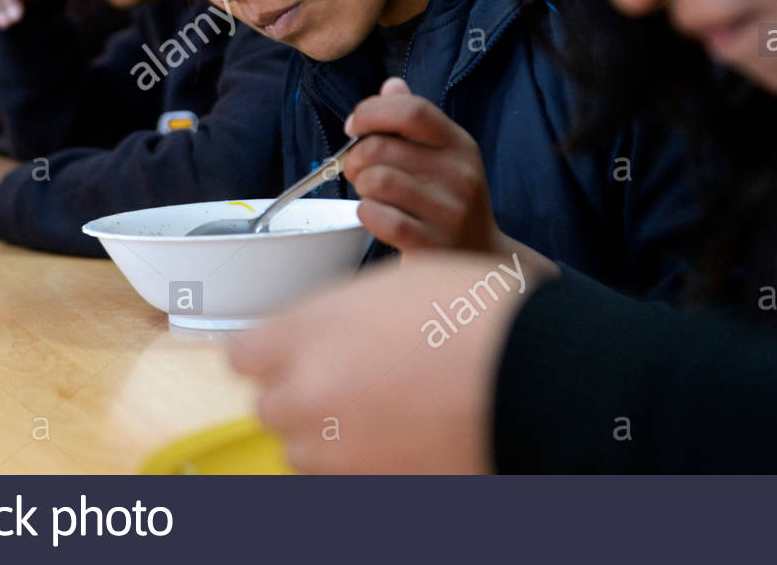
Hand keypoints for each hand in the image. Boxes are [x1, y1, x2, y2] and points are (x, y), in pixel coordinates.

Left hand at [229, 249, 555, 472]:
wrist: (534, 372)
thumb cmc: (473, 314)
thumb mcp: (391, 287)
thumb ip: (334, 316)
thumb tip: (321, 335)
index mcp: (302, 335)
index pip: (242, 355)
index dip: (272, 353)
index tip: (293, 351)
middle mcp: (305, 398)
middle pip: (270, 406)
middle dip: (301, 395)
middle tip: (353, 378)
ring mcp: (337, 454)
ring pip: (305, 452)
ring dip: (330, 435)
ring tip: (387, 410)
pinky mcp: (371, 489)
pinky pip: (347, 479)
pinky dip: (367, 463)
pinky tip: (408, 436)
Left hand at [343, 77, 508, 253]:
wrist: (478, 257)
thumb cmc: (449, 201)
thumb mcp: (443, 156)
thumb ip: (415, 122)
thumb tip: (391, 85)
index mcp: (459, 145)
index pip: (412, 110)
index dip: (371, 112)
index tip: (354, 126)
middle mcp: (459, 174)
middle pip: (382, 147)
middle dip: (356, 157)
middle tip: (358, 170)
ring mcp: (448, 211)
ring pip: (377, 180)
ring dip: (361, 186)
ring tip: (369, 192)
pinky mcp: (431, 244)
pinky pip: (378, 216)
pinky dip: (366, 213)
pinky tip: (376, 215)